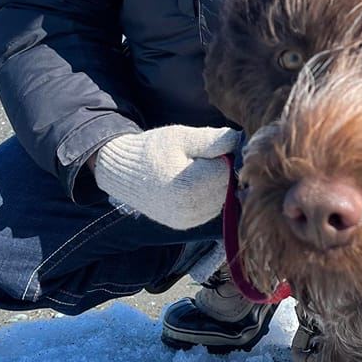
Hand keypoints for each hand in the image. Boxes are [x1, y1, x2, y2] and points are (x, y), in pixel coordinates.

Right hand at [92, 125, 240, 229]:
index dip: (225, 155)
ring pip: (221, 199)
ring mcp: (187, 220)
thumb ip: (211, 139)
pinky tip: (193, 183)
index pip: (228, 170)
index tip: (212, 146)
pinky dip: (208, 195)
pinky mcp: (185, 225)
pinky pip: (210, 209)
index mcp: (189, 186)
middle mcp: (190, 209)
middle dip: (222, 170)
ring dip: (216, 184)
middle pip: (227, 186)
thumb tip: (239, 139)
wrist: (123, 173)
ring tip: (195, 170)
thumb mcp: (181, 136)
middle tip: (203, 157)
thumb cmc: (153, 150)